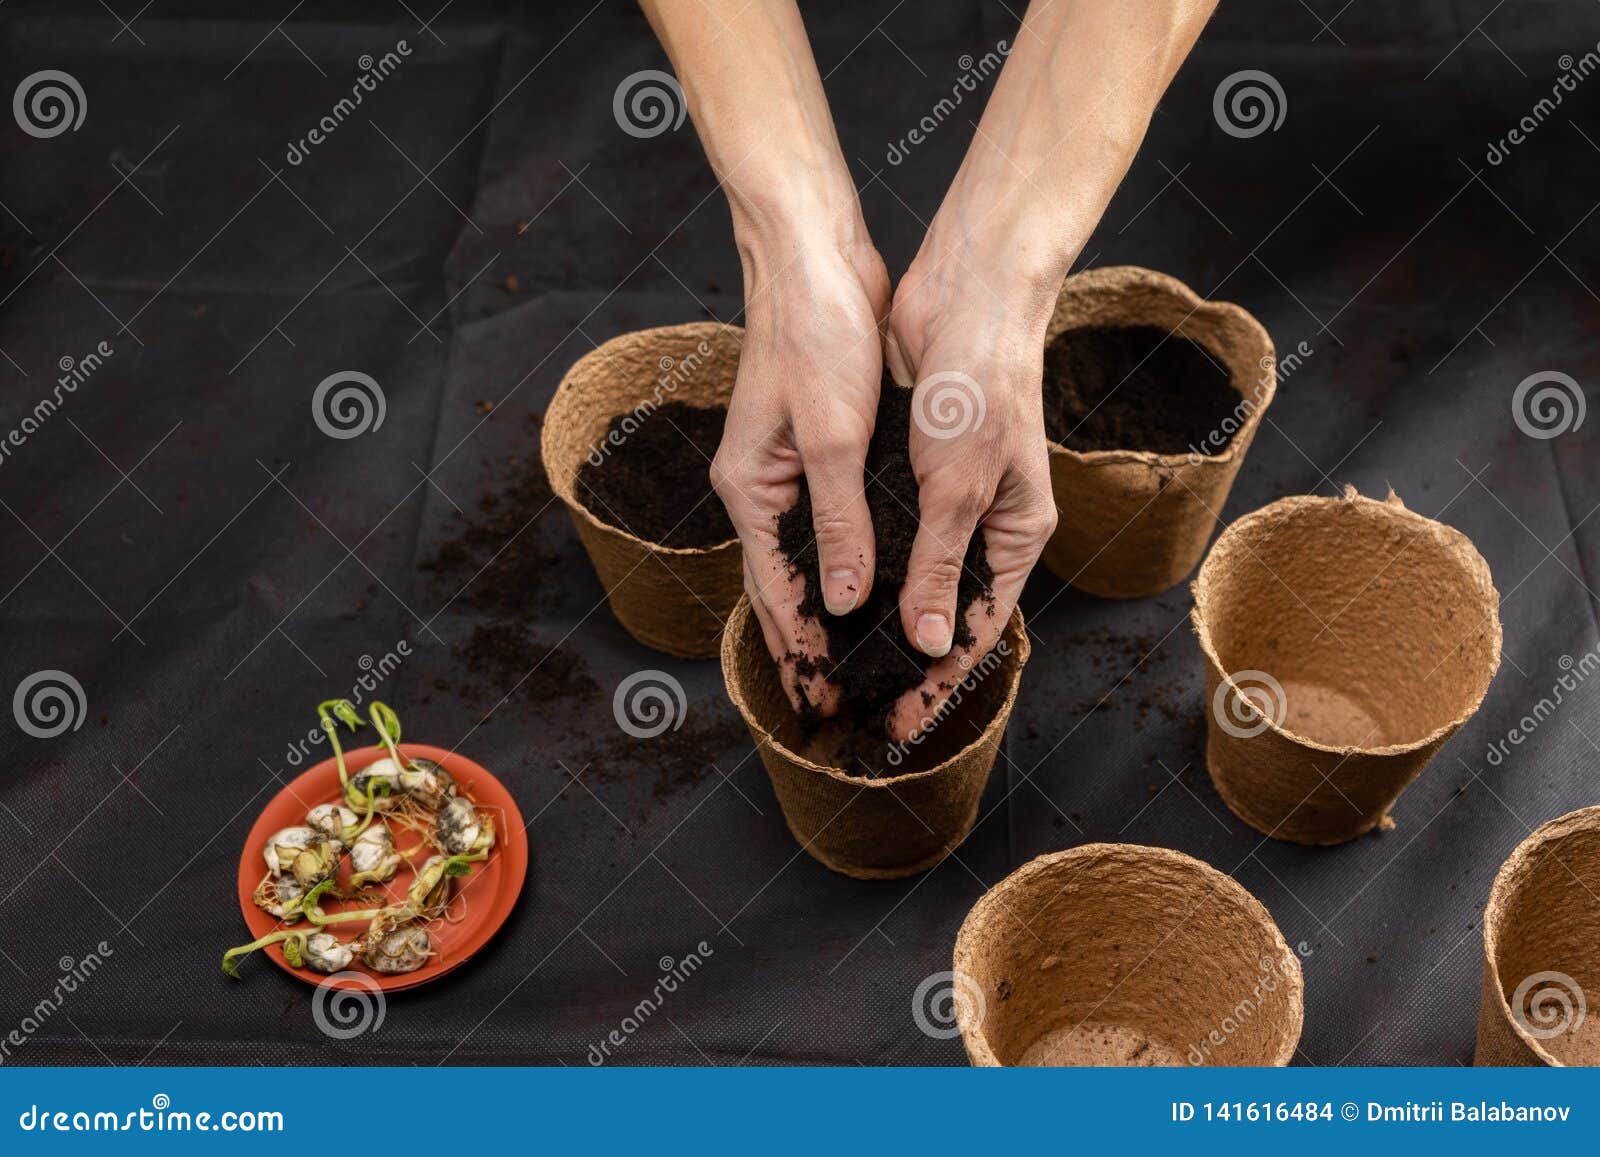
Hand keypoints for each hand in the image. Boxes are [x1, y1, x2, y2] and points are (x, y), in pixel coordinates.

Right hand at [711, 212, 891, 713]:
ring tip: (848, 660)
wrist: (814, 258)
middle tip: (828, 702)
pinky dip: (841, 560)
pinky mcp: (816, 444)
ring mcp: (786, 465)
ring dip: (822, 609)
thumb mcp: (833, 438)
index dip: (798, 651)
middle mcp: (760, 485)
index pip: (774, 592)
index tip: (818, 704)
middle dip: (804, 644)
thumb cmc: (816, 335)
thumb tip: (840, 601)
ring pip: (803, 556)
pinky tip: (864, 582)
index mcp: (751, 489)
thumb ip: (838, 524)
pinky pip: (827, 521)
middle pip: (780, 585)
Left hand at [880, 221, 1060, 741]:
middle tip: (856, 701)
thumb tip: (928, 641)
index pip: (976, 629)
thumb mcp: (957, 486)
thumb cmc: (980, 386)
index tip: (901, 723)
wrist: (967, 295)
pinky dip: (862, 562)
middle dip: (901, 657)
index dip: (938, 680)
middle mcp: (982, 522)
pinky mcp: (909, 467)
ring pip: (908, 573)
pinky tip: (827, 588)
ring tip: (834, 658)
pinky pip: (884, 530)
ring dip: (876, 613)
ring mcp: (944, 495)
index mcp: (1014, 534)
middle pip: (940, 610)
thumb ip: (938, 564)